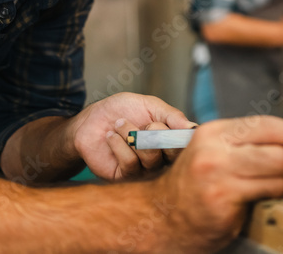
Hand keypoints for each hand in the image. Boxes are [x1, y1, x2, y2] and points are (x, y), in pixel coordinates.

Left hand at [66, 92, 193, 180]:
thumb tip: (193, 128)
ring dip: (132, 134)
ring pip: (150, 156)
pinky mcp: (125, 178)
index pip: (187, 146)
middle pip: (173, 154)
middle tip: (145, 123)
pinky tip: (111, 137)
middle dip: (157, 132)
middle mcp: (162, 159)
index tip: (164, 122)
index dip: (179, 135)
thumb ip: (172, 115)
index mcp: (171, 141)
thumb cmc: (122, 110)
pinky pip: (130, 163)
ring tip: (119, 124)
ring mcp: (144, 171)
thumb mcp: (149, 105)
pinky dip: (119, 144)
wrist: (90, 120)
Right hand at [152, 115, 282, 251]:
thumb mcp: (212, 152)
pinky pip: (268, 192)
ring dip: (281, 181)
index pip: (266, 124)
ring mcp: (219, 176)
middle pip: (278, 149)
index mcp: (214, 132)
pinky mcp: (224, 200)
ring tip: (267, 186)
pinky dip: (270, 196)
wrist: (162, 215)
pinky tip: (254, 200)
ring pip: (278, 170)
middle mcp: (215, 150)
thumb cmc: (191, 186)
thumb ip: (244, 143)